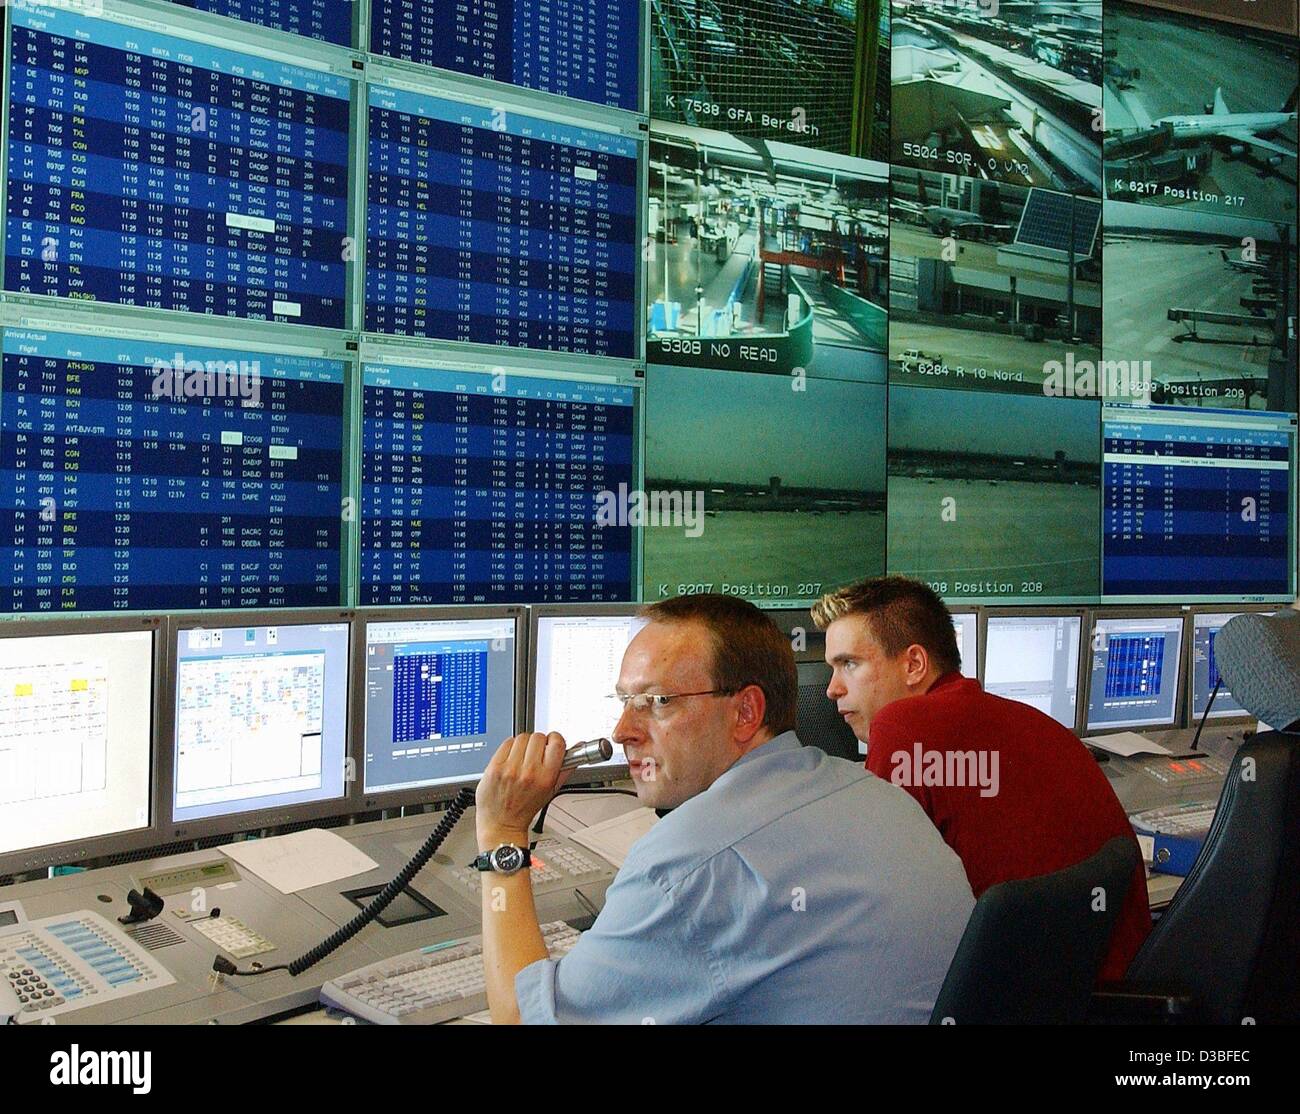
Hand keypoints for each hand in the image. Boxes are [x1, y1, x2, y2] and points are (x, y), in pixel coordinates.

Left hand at [475, 732, 569, 848]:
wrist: (501, 823)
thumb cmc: (525, 809)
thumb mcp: (551, 792)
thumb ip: (565, 770)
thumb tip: (575, 752)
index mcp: (545, 778)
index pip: (557, 743)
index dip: (555, 739)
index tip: (552, 742)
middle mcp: (528, 773)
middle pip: (538, 737)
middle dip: (539, 742)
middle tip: (535, 753)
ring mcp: (510, 769)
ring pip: (522, 737)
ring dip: (524, 744)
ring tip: (522, 757)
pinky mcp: (495, 766)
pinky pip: (506, 743)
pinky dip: (510, 747)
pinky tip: (511, 759)